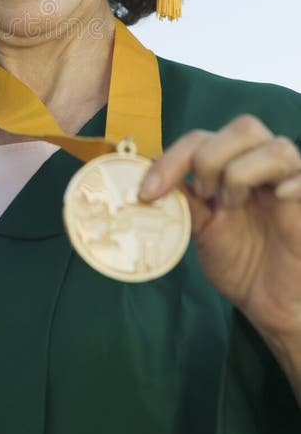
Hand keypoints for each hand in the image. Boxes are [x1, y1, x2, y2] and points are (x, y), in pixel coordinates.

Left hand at [139, 115, 300, 340]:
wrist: (269, 304)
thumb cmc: (239, 261)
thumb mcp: (199, 227)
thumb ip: (182, 198)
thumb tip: (146, 178)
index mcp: (232, 165)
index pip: (202, 139)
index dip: (171, 159)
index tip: (147, 192)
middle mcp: (261, 166)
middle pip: (243, 128)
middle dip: (211, 158)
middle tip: (203, 194)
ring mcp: (289, 182)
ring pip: (275, 147)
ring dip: (243, 172)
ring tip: (233, 204)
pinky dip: (292, 182)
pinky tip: (278, 197)